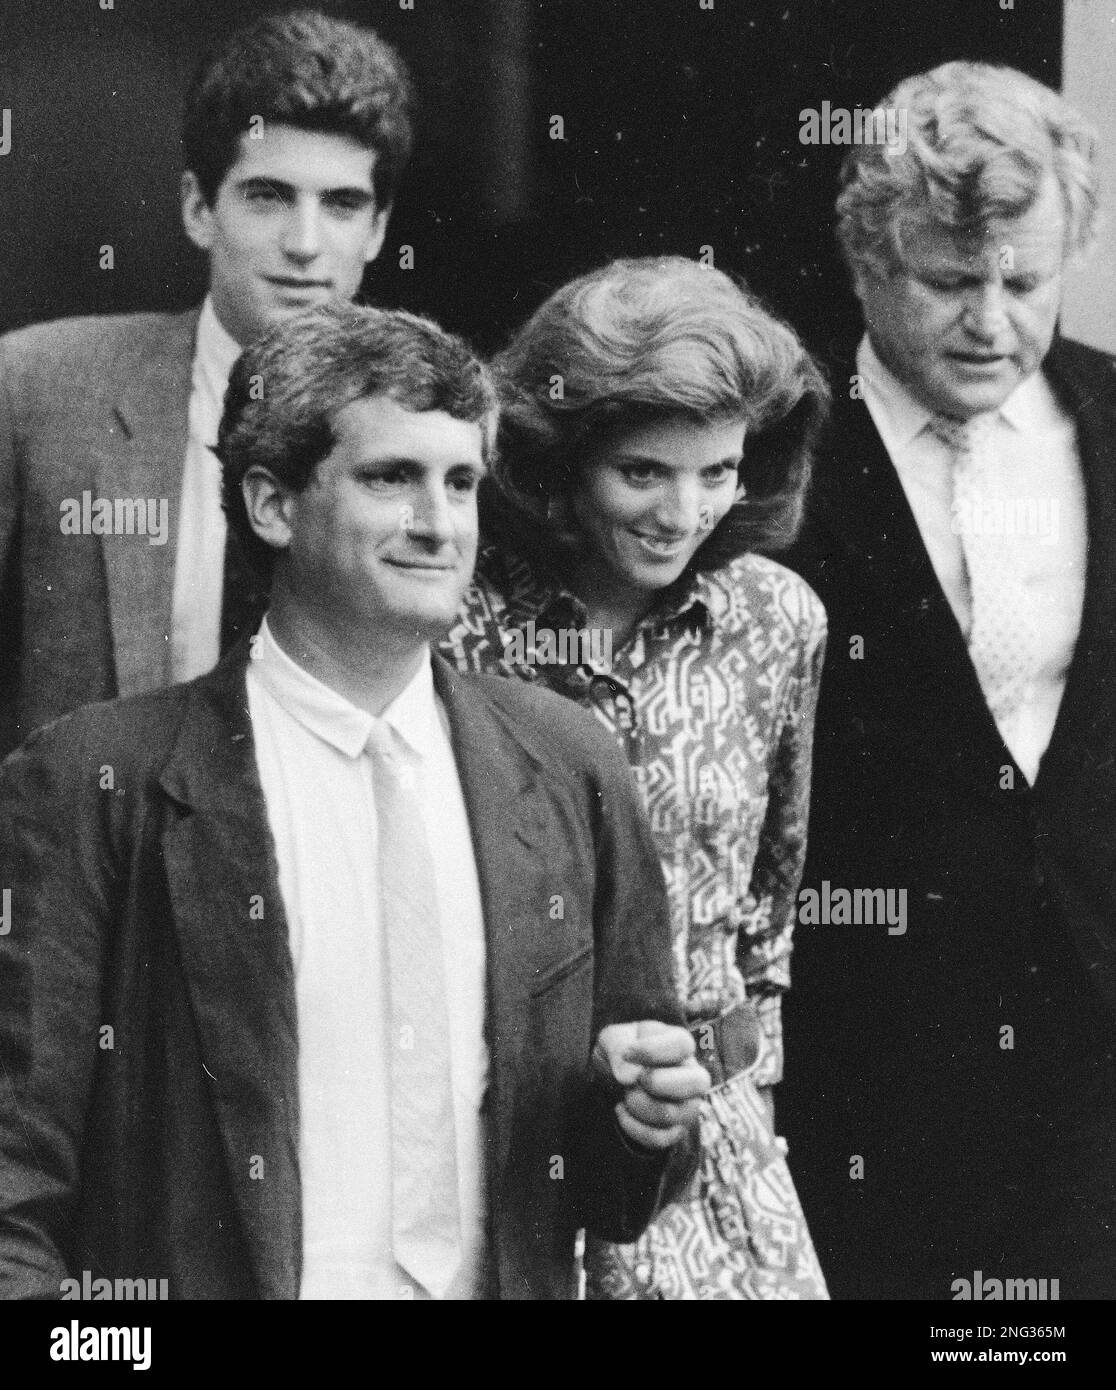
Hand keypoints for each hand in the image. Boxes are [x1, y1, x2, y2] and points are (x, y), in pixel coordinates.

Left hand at [592, 1019, 710, 1150]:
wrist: (612, 1077)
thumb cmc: (620, 1050)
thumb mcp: (613, 1037)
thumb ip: (618, 1046)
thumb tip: (630, 1077)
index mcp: (679, 1044)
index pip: (683, 1044)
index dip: (652, 1050)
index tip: (627, 1053)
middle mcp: (691, 1075)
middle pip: (699, 1083)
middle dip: (658, 1082)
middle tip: (635, 1079)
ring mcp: (687, 1105)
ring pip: (674, 1114)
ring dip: (639, 1105)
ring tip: (625, 1094)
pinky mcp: (675, 1130)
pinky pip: (661, 1138)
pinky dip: (634, 1127)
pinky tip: (621, 1110)